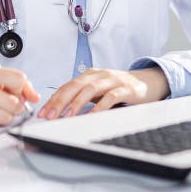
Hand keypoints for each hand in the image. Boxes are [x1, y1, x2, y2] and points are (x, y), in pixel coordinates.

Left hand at [37, 67, 168, 119]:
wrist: (147, 81)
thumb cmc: (119, 88)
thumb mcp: (99, 91)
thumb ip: (83, 98)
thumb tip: (61, 113)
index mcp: (89, 75)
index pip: (67, 86)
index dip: (53, 99)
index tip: (43, 113)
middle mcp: (98, 75)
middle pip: (74, 86)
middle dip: (60, 101)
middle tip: (50, 116)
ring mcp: (112, 80)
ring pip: (90, 89)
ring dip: (76, 103)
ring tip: (67, 116)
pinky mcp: (125, 89)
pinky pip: (110, 97)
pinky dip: (100, 107)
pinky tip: (92, 116)